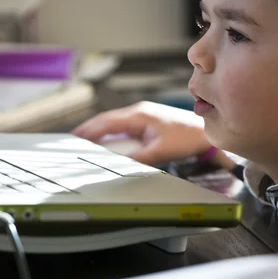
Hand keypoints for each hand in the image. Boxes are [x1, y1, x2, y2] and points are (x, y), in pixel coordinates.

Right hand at [72, 101, 213, 165]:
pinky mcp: (146, 121)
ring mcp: (142, 115)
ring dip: (99, 131)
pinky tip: (105, 140)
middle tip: (73, 139)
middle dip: (89, 130)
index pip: (108, 122)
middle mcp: (138, 112)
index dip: (90, 130)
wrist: (205, 132)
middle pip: (107, 120)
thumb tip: (119, 166)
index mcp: (139, 116)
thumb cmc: (187, 137)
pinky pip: (122, 126)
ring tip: (84, 140)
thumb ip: (139, 158)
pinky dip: (110, 132)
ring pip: (114, 122)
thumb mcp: (161, 151)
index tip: (75, 137)